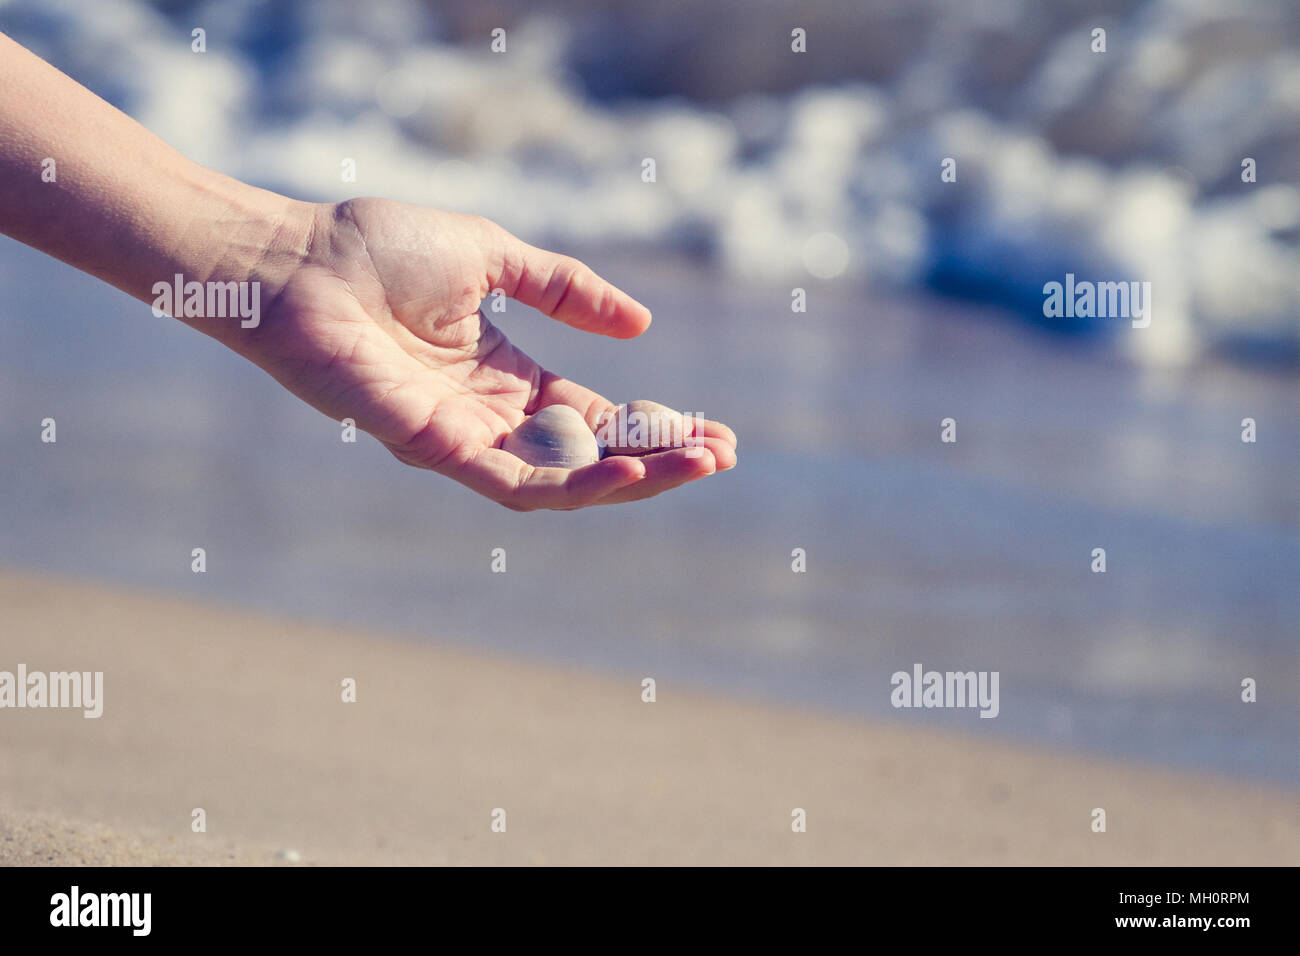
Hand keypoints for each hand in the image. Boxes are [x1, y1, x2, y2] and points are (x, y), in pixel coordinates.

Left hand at [236, 198, 737, 509]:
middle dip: (660, 461)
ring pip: (563, 483)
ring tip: (695, 465)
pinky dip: (576, 481)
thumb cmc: (376, 250)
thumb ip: (566, 288)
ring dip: (633, 480)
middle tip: (722, 456)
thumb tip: (643, 323)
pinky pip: (514, 482)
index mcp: (505, 376)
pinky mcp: (433, 447)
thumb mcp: (494, 256)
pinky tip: (630, 468)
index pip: (595, 416)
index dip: (654, 425)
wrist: (296, 260)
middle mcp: (489, 418)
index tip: (714, 429)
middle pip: (590, 456)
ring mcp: (462, 439)